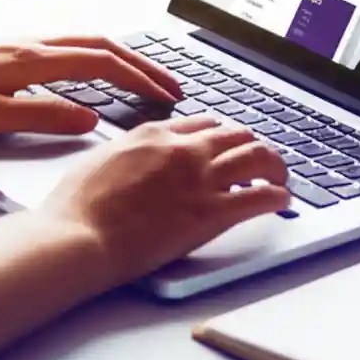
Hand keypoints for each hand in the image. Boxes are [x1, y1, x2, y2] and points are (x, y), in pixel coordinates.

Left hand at [0, 36, 182, 137]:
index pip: (102, 64)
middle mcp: (27, 45)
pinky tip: (86, 75)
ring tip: (139, 77)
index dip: (140, 80)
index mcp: (30, 60)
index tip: (167, 96)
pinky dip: (90, 58)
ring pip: (81, 43)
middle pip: (100, 45)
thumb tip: (92, 120)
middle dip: (141, 64)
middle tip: (170, 85)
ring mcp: (13, 46)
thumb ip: (45, 118)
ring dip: (117, 58)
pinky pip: (61, 48)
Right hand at [41, 115, 289, 283]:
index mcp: (154, 133)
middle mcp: (184, 149)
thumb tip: (136, 154)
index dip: (220, 135)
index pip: (203, 123)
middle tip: (258, 162)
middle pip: (236, 134)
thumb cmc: (78, 206)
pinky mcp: (211, 213)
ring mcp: (200, 179)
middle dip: (251, 145)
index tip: (225, 147)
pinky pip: (260, 197)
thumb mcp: (101, 158)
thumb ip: (129, 151)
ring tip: (279, 177)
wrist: (80, 236)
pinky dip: (277, 196)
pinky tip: (282, 201)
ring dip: (274, 165)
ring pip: (257, 156)